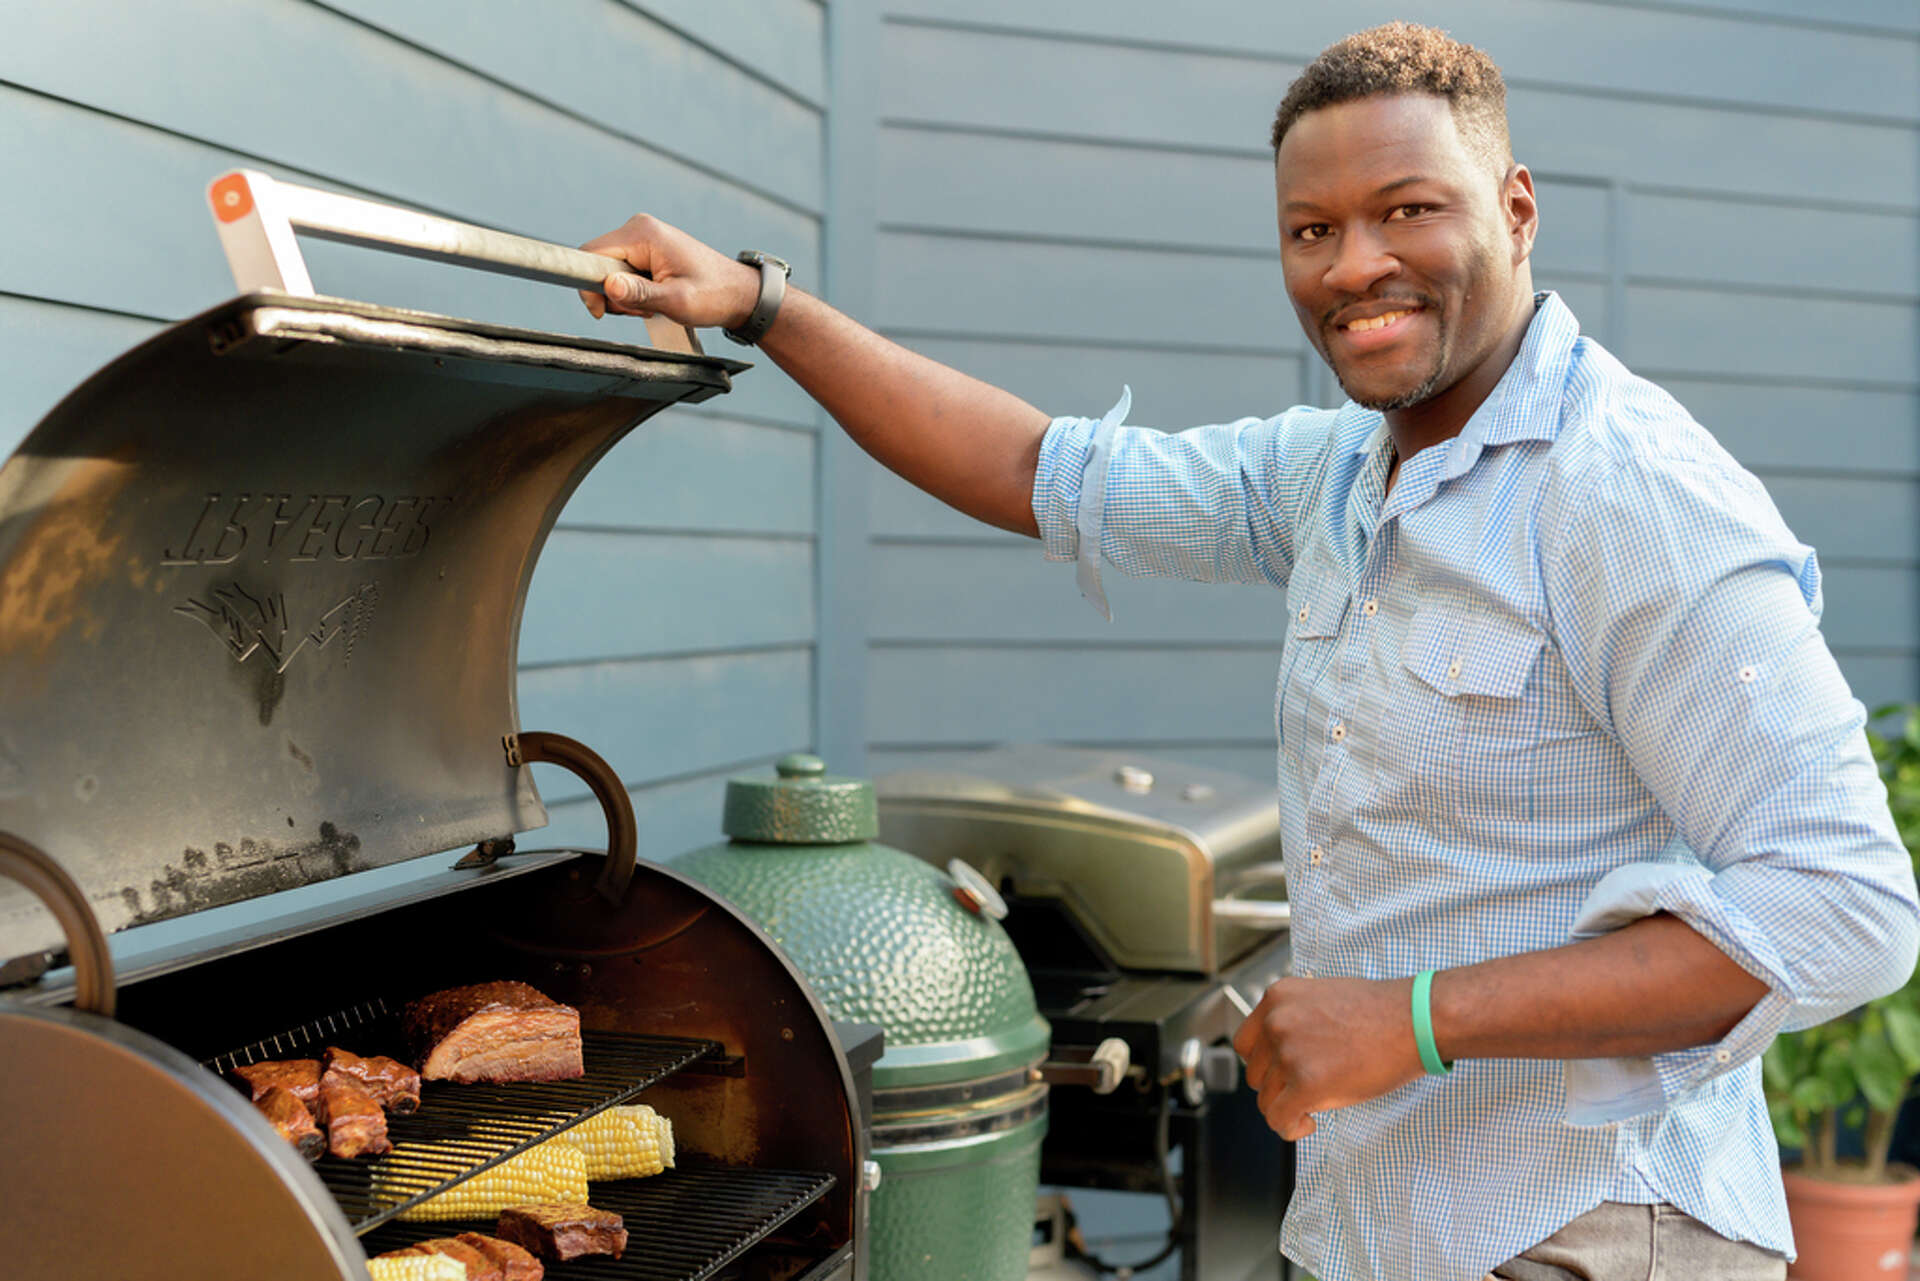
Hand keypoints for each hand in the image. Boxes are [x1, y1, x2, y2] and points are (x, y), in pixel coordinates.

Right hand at [576, 214, 761, 329]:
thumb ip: (639, 294)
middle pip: (599, 264)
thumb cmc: (716, 295)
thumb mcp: (676, 301)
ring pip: (610, 272)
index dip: (589, 286)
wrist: (740, 294)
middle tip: (643, 309)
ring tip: (655, 303)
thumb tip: (608, 286)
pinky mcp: (647, 250)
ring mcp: (643, 238)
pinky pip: (624, 273)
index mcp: (644, 234)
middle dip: (613, 295)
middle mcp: (639, 229)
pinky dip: (634, 292)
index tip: (601, 311)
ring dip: (625, 297)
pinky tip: (655, 298)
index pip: (591, 255)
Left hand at [1231, 975, 1424, 1140]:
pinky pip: (1279, 1119)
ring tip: (1313, 1107)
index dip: (1264, 1064)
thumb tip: (1282, 1055)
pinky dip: (1290, 1129)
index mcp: (1277, 997)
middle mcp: (1276, 1022)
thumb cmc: (1380, 1012)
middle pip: (1255, 1073)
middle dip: (1278, 1087)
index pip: (1246, 1042)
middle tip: (1306, 1091)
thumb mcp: (1322, 999)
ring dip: (1287, 1108)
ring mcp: (1289, 1052)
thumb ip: (1295, 1021)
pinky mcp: (1306, 1083)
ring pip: (1266, 1100)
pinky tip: (1309, 1124)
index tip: (1282, 1074)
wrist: (1414, 1020)